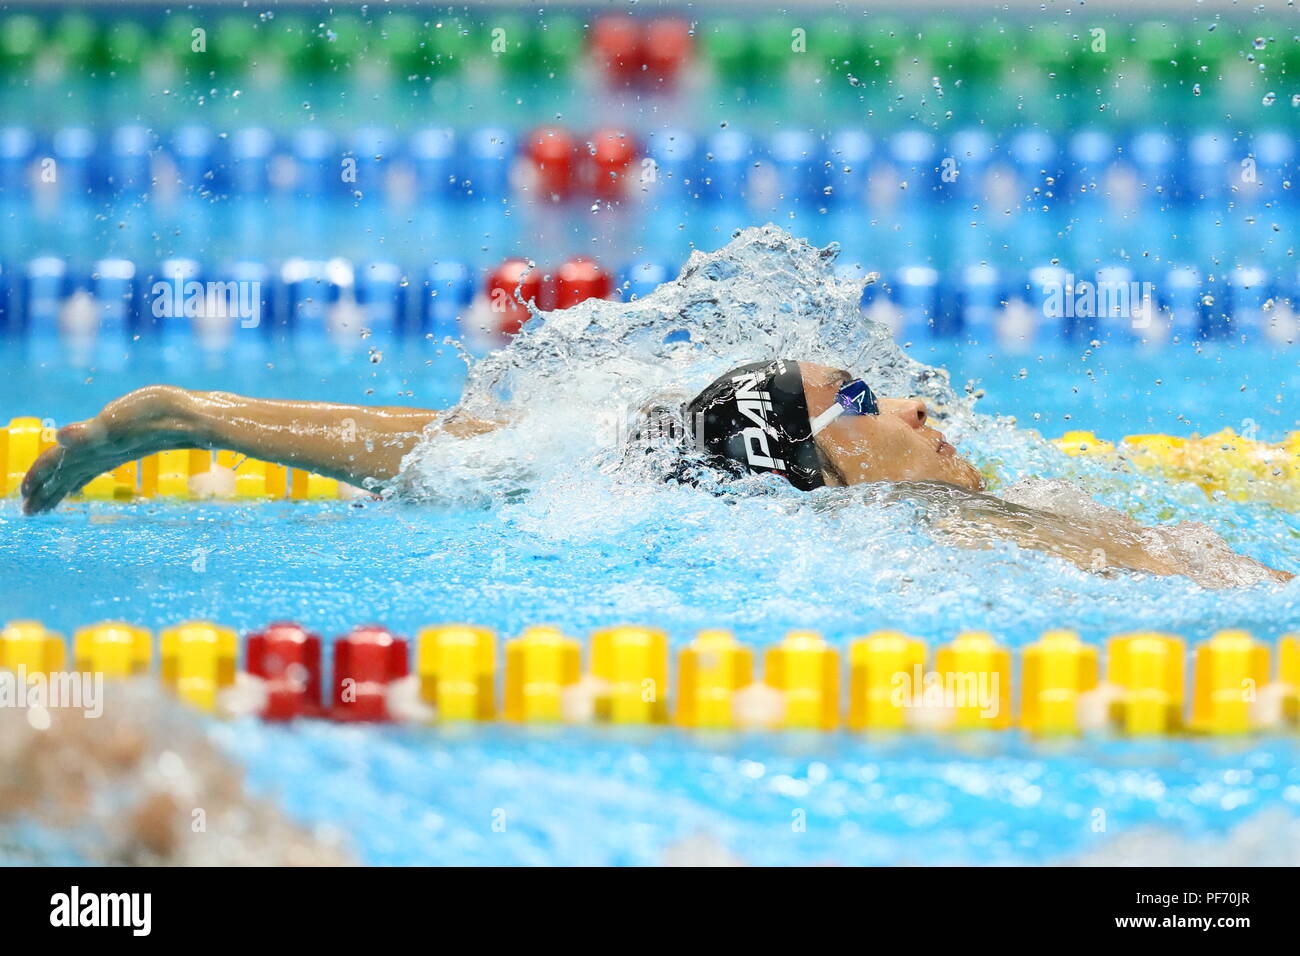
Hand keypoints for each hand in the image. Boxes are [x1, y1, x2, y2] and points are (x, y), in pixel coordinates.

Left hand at [22, 386, 194, 513]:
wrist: (191, 417)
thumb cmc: (159, 414)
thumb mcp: (122, 419)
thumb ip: (90, 432)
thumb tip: (61, 436)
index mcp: (94, 445)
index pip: (58, 463)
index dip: (39, 478)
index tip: (24, 499)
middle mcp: (100, 452)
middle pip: (66, 475)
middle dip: (46, 492)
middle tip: (28, 512)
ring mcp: (112, 451)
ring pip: (78, 473)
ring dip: (60, 488)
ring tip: (45, 505)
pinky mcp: (123, 446)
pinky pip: (94, 467)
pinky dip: (80, 477)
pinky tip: (78, 485)